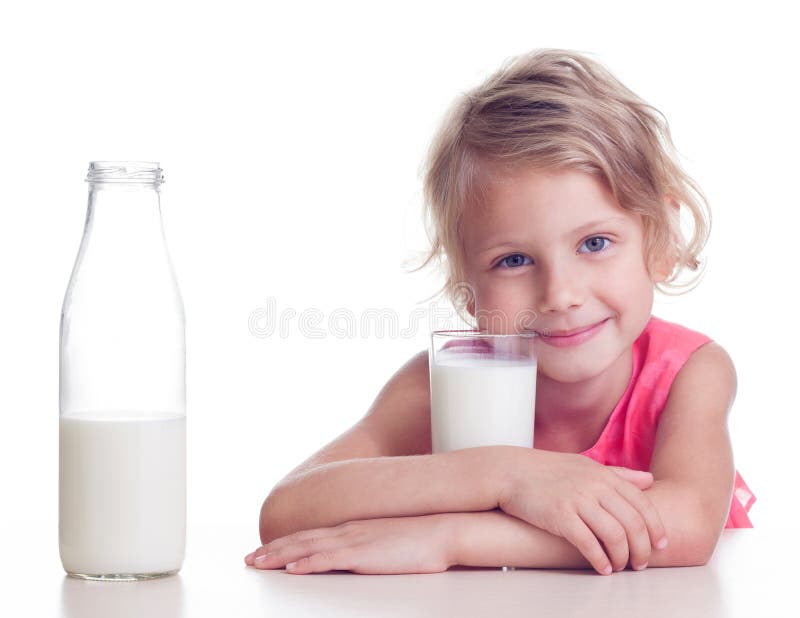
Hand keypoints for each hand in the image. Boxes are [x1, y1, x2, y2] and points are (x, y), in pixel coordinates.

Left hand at [245, 514, 454, 574]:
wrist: (442, 531)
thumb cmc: (419, 540)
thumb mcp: (386, 542)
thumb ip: (366, 547)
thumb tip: (354, 558)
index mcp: (352, 529)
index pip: (311, 536)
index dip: (286, 543)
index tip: (266, 551)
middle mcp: (348, 531)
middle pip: (301, 540)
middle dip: (272, 550)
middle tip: (249, 559)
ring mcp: (354, 541)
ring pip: (308, 547)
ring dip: (280, 556)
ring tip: (259, 563)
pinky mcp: (364, 553)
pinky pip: (329, 559)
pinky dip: (307, 562)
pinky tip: (292, 568)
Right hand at [499, 449, 667, 574]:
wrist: (511, 472)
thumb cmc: (548, 470)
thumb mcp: (586, 465)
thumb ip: (618, 474)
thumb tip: (649, 480)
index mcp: (604, 475)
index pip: (643, 503)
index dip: (656, 527)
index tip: (660, 545)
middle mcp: (594, 486)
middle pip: (633, 523)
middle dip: (642, 548)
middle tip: (641, 563)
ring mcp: (577, 500)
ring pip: (615, 535)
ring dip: (622, 557)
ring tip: (620, 567)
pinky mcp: (560, 516)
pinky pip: (588, 543)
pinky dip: (600, 559)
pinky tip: (602, 568)